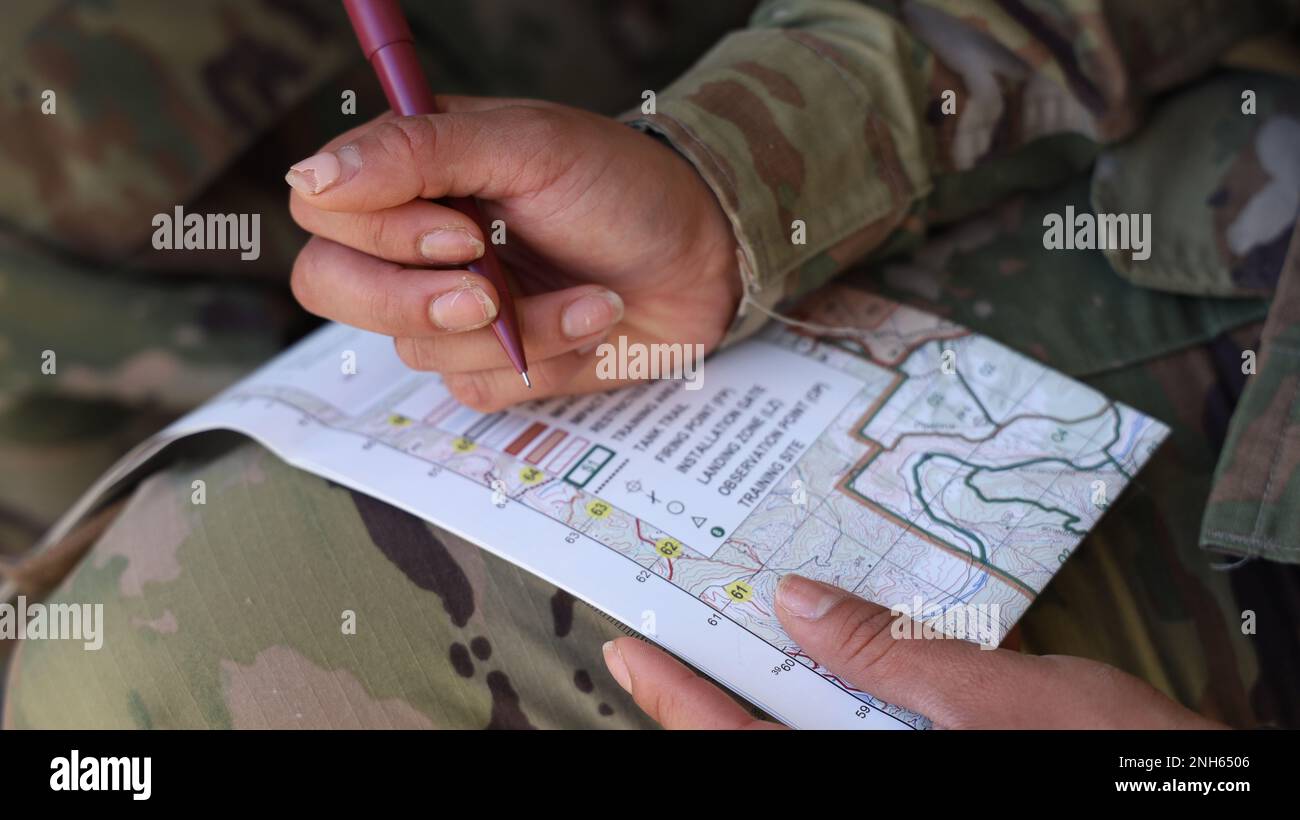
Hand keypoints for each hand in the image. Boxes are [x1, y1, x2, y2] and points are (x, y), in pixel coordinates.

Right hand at [286, 98, 740, 411]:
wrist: (706, 259)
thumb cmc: (624, 186)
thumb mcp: (529, 146)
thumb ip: (418, 152)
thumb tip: (308, 178)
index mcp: (411, 172)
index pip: (323, 213)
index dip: (379, 236)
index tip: (462, 234)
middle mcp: (415, 241)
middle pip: (333, 288)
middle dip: (419, 301)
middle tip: (491, 292)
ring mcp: (450, 307)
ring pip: (415, 348)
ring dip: (518, 327)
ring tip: (588, 292)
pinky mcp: (491, 362)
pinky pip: (475, 386)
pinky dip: (545, 356)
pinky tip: (593, 318)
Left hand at [602, 574, 1224, 728]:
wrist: (1194, 792)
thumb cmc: (1112, 763)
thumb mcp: (1003, 700)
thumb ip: (893, 656)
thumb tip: (800, 605)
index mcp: (871, 779)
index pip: (740, 742)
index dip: (676, 699)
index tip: (629, 651)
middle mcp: (871, 779)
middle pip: (764, 739)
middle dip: (712, 691)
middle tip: (667, 633)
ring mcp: (908, 771)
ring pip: (812, 731)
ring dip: (775, 685)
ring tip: (744, 624)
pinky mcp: (941, 758)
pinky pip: (869, 726)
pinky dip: (844, 690)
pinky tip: (841, 647)